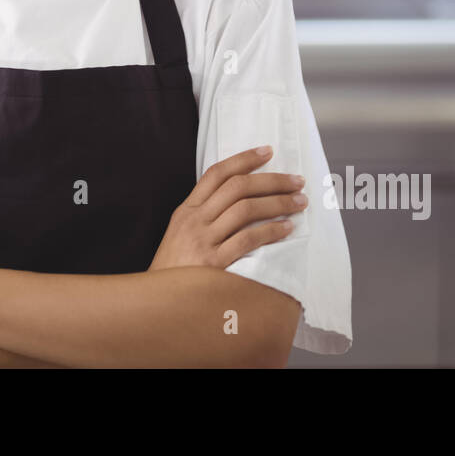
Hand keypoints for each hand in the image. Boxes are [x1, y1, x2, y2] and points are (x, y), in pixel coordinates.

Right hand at [148, 146, 305, 271]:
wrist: (156, 303)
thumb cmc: (174, 271)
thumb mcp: (179, 234)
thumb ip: (204, 216)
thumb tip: (240, 200)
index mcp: (186, 210)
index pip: (217, 174)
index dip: (244, 159)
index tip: (268, 152)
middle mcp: (194, 220)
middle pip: (237, 187)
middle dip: (272, 180)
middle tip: (296, 181)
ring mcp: (203, 241)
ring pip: (246, 209)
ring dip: (278, 203)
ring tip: (299, 202)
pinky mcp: (214, 264)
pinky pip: (248, 240)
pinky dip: (271, 231)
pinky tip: (287, 228)